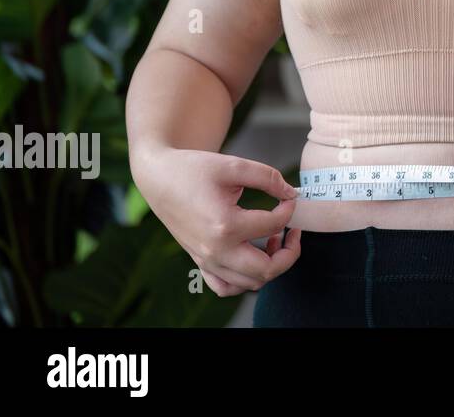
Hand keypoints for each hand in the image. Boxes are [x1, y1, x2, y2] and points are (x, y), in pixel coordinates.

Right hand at [133, 148, 301, 297]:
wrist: (160, 179)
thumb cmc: (195, 170)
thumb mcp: (235, 165)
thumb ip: (269, 178)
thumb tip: (292, 194)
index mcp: (225, 226)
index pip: (274, 224)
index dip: (289, 208)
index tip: (289, 197)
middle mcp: (215, 251)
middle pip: (266, 270)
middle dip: (290, 252)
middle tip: (293, 231)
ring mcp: (206, 260)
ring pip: (249, 283)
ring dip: (270, 265)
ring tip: (273, 239)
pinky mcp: (201, 262)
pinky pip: (226, 287)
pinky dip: (245, 279)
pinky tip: (252, 256)